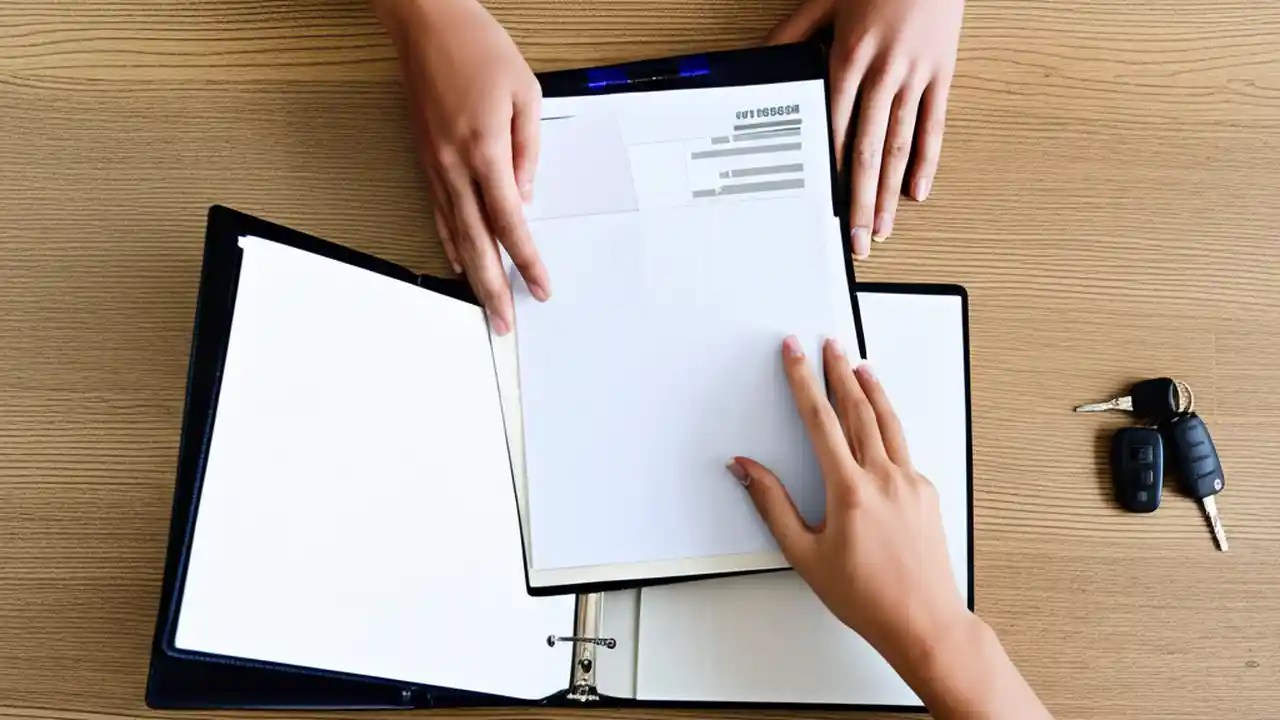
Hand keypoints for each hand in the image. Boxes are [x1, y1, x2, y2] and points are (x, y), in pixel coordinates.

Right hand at [376, 0, 548, 333]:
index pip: (510, 222)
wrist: (427, 24)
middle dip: (492, 288)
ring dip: (470, 275)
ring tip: (484, 307)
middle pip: (476, 243)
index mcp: (484, 151)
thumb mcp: (526, 95)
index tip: (539, 289)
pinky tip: (457, 264)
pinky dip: (449, 244)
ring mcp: (434, 166)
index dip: (525, 261)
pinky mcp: (426, 161)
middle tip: (504, 324)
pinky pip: (439, 213)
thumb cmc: (480, 51)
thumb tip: (524, 199)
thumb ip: (529, 152)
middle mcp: (454, 166)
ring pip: (453, 234)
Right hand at [728, 337, 1051, 718]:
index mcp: (851, 490)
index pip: (820, 420)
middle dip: (838, 372)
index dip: (803, 380)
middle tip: (827, 344)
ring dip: (870, 389)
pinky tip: (881, 422)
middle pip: (857, 409)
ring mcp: (910, 482)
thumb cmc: (865, 597)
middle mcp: (884, 478)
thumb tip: (747, 469)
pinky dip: (889, 424)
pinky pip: (903, 448)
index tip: (794, 353)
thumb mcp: (804, 554)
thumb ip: (773, 504)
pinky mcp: (927, 492)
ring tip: (858, 364)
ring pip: (888, 422)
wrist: (923, 621)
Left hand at [767, 0, 962, 257]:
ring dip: (890, 191)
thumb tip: (758, 61)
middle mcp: (884, 72)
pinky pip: (935, 124)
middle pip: (868, 149)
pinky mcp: (943, 72)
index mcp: (850, 56)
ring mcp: (917, 75)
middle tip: (854, 239)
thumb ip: (792, 34)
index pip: (835, 128)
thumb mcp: (824, 0)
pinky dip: (928, 159)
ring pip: (901, 144)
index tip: (822, 206)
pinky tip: (918, 192)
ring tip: (882, 228)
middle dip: (860, 200)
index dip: (829, 172)